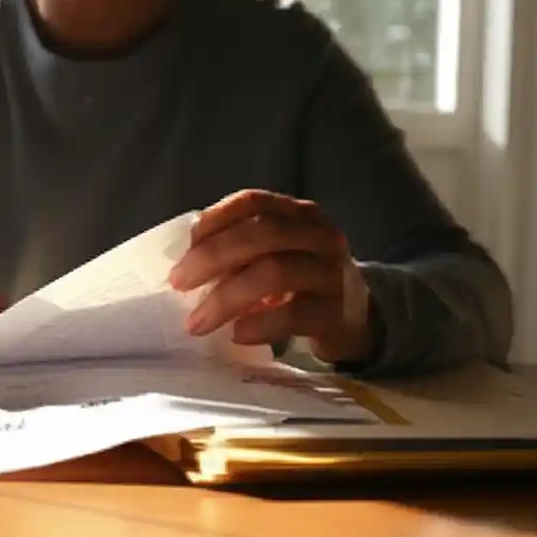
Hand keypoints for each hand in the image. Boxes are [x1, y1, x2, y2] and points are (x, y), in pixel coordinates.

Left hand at [167, 190, 376, 362]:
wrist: (357, 321)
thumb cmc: (301, 284)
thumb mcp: (277, 255)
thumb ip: (241, 250)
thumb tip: (186, 264)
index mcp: (300, 214)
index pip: (254, 201)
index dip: (215, 219)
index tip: (185, 247)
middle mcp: (321, 236)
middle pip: (262, 233)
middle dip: (212, 257)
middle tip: (179, 283)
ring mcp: (332, 273)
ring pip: (275, 272)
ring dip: (226, 297)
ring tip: (198, 322)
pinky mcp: (336, 313)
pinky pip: (292, 314)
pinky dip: (258, 324)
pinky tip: (236, 335)